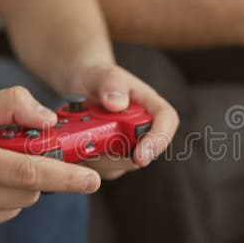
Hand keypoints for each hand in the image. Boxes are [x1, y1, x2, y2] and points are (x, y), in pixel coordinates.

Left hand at [67, 64, 179, 179]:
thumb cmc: (95, 77)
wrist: (79, 85)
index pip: (166, 120)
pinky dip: (89, 161)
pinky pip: (104, 168)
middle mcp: (142, 127)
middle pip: (144, 151)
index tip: (139, 155)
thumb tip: (117, 104)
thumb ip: (111, 83)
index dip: (158, 140)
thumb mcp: (100, 73)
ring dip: (99, 157)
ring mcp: (128, 144)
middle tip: (93, 144)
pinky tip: (76, 146)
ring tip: (80, 138)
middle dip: (117, 153)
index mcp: (148, 104)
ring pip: (121, 164)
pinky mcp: (113, 157)